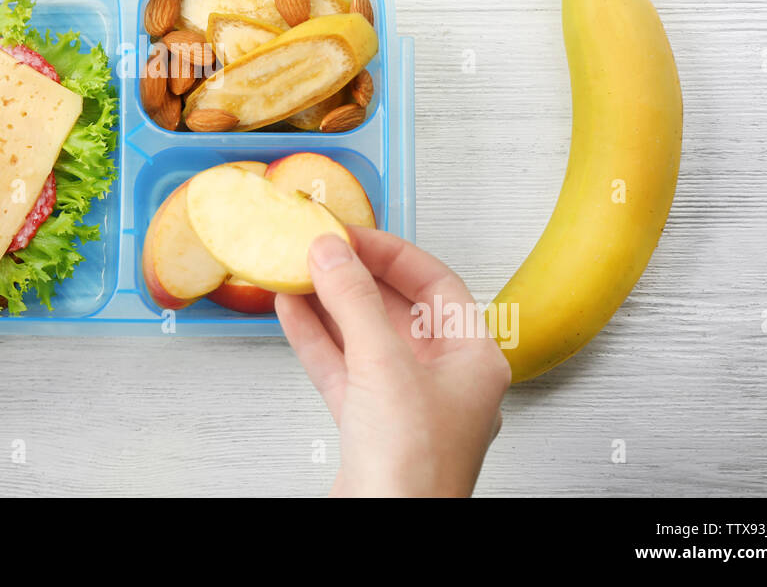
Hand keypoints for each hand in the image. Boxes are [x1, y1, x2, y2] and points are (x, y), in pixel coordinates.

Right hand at [276, 227, 510, 496]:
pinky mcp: (369, 425)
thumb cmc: (416, 471)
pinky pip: (342, 367)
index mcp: (474, 359)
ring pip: (363, 337)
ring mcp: (405, 403)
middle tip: (319, 250)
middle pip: (396, 309)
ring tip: (296, 272)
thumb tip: (333, 252)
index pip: (436, 284)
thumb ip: (355, 300)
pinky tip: (291, 311)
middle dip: (353, 278)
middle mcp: (444, 380)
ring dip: (328, 304)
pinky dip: (316, 338)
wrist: (386, 531)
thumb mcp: (384, 365)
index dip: (392, 254)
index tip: (353, 235)